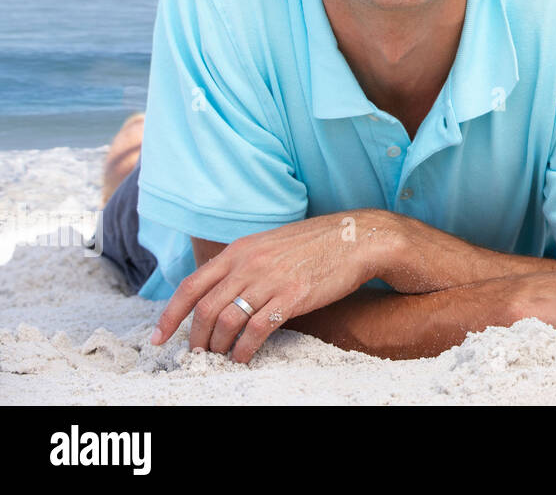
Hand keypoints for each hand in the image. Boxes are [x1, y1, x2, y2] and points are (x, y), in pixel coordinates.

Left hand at [149, 209, 392, 363]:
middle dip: (196, 338)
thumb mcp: (269, 244)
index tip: (159, 337)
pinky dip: (245, 350)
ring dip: (219, 346)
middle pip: (205, 309)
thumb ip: (242, 264)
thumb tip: (219, 292)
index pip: (191, 285)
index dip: (170, 315)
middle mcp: (249, 263)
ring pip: (227, 322)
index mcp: (240, 250)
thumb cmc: (314, 243)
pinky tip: (245, 357)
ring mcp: (270, 279)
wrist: (356, 238)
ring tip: (222, 357)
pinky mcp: (292, 297)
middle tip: (198, 354)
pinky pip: (257, 330)